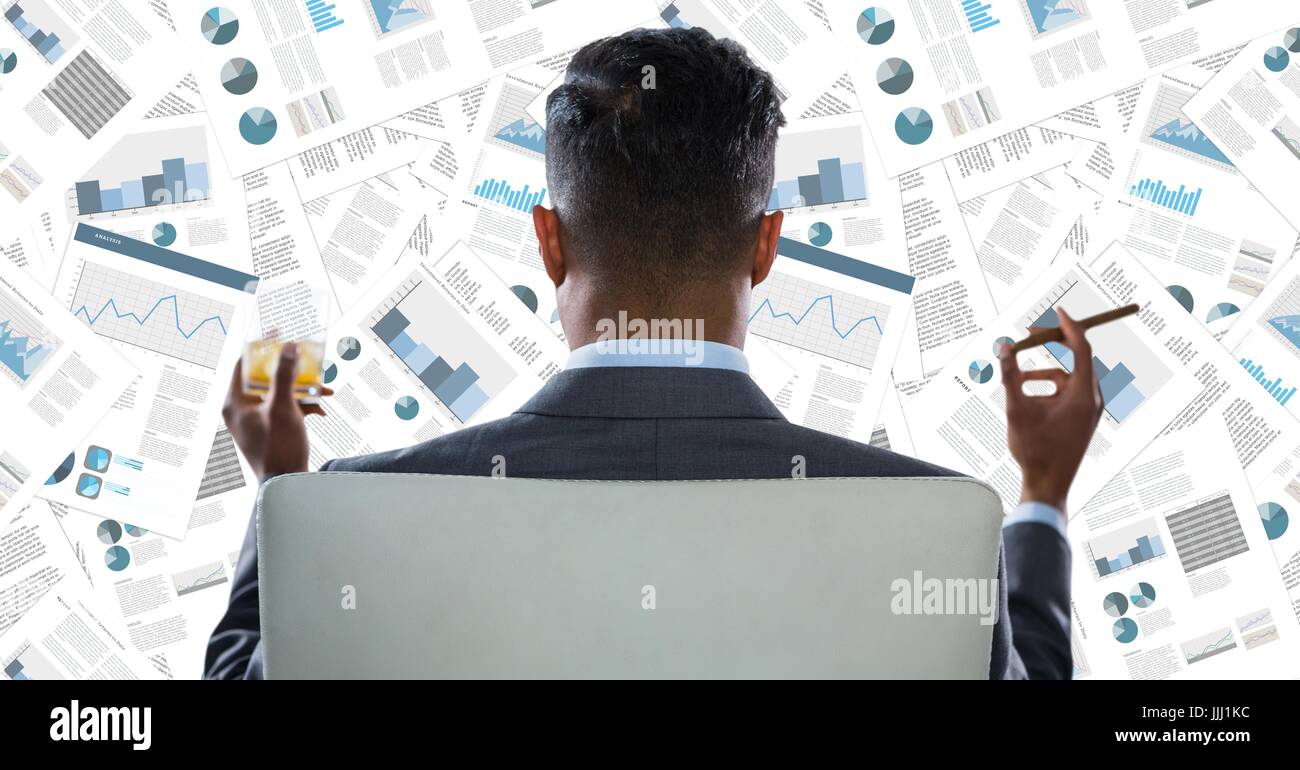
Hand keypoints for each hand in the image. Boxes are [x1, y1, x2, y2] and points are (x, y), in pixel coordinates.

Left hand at [222, 343, 331, 480]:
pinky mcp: (268, 429)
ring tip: (325, 390)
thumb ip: (285, 376)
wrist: (287, 484)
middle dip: (291, 370)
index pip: (243, 364)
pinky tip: (320, 411)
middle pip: (265, 377)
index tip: (278, 333)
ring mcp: (254, 420)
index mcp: (235, 402)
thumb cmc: (279, 447)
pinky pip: (284, 408)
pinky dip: (302, 406)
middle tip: (307, 360)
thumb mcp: (284, 407)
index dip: (261, 347)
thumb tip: (288, 347)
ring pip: (278, 392)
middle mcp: (241, 409)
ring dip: (302, 390)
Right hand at [1000, 309, 1103, 512]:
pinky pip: (1067, 392)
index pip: (1081, 348)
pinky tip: (1027, 396)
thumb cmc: (1035, 450)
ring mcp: (1088, 410)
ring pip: (1069, 377)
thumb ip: (1010, 376)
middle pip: (1077, 359)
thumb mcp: (1017, 410)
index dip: (1069, 327)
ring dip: (1044, 373)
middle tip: (1032, 334)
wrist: (1048, 485)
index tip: (1059, 310)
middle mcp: (1091, 399)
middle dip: (1053, 346)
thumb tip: (1004, 348)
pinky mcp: (1082, 419)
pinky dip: (1049, 388)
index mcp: (1082, 394)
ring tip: (1018, 380)